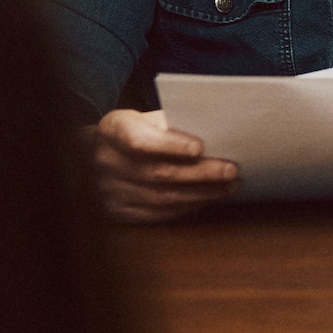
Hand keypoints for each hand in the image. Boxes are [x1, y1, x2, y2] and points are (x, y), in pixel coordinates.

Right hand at [90, 108, 238, 222]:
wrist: (101, 154)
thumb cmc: (137, 131)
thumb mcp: (147, 118)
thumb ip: (173, 124)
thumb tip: (215, 134)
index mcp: (113, 130)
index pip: (139, 140)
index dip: (170, 145)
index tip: (200, 147)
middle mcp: (106, 161)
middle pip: (157, 173)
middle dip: (200, 174)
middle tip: (231, 170)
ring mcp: (109, 190)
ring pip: (161, 198)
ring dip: (201, 194)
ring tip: (229, 186)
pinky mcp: (118, 212)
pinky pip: (158, 214)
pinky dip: (188, 207)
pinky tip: (208, 199)